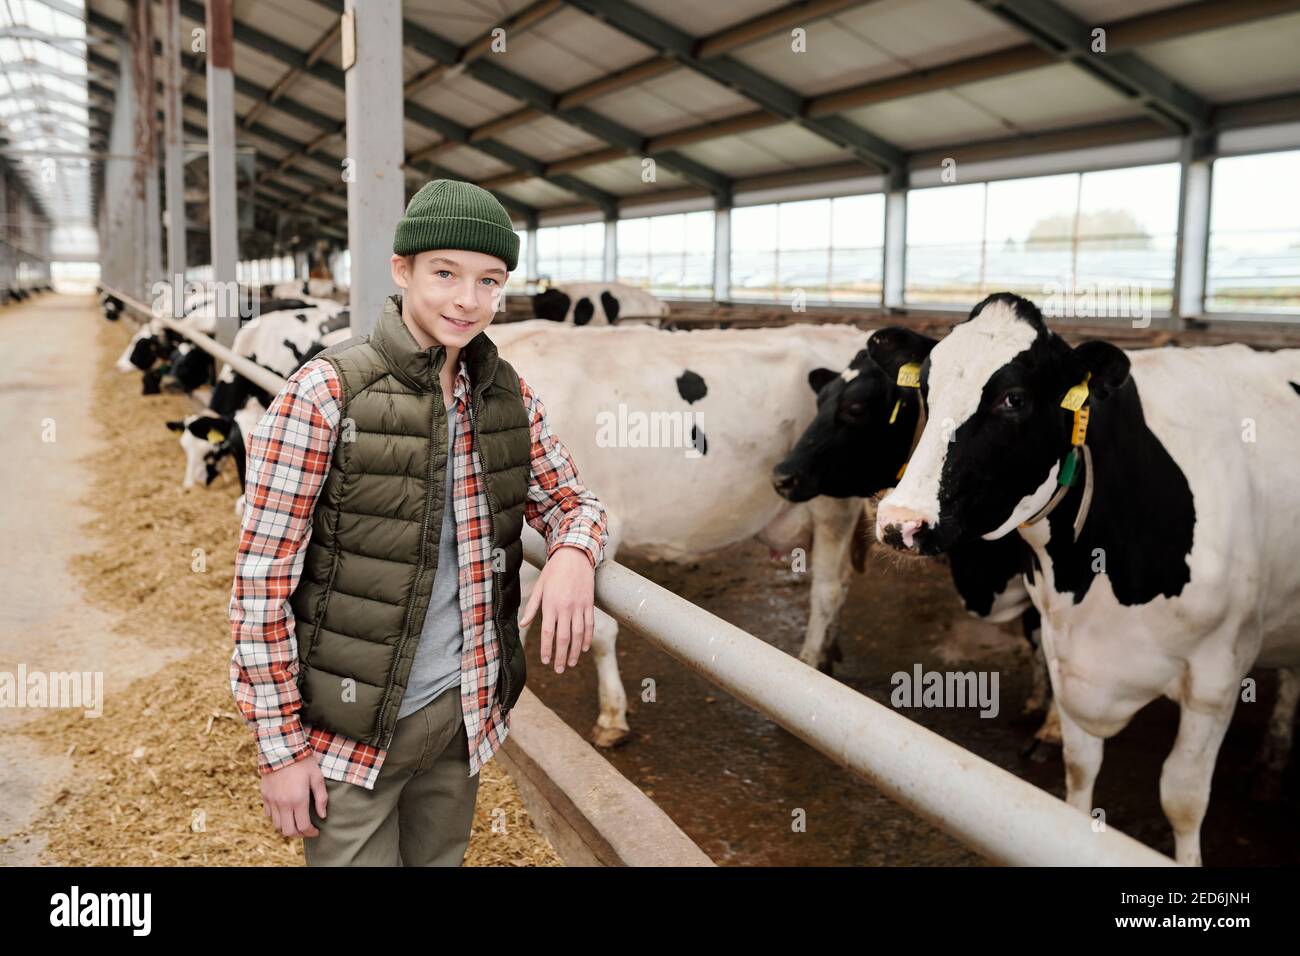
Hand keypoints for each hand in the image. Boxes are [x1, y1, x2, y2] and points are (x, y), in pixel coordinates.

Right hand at [261, 752, 327, 837]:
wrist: (281, 748)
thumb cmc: (303, 761)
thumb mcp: (317, 777)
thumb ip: (321, 798)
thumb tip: (322, 815)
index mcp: (298, 800)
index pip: (303, 826)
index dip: (311, 832)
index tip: (316, 831)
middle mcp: (283, 804)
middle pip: (288, 831)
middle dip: (299, 835)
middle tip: (306, 830)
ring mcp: (272, 801)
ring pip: (277, 825)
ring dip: (287, 827)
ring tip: (295, 823)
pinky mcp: (265, 796)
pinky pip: (268, 815)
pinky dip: (276, 818)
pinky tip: (284, 813)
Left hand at [519, 545, 594, 673]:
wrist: (574, 555)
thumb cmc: (553, 570)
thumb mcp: (539, 586)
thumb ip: (532, 607)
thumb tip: (523, 624)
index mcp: (550, 605)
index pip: (548, 633)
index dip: (547, 649)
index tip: (546, 661)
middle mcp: (565, 608)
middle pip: (564, 638)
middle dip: (561, 656)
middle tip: (559, 669)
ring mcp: (579, 606)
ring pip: (578, 634)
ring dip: (575, 651)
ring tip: (571, 663)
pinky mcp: (589, 603)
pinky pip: (589, 625)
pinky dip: (587, 638)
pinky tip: (583, 647)